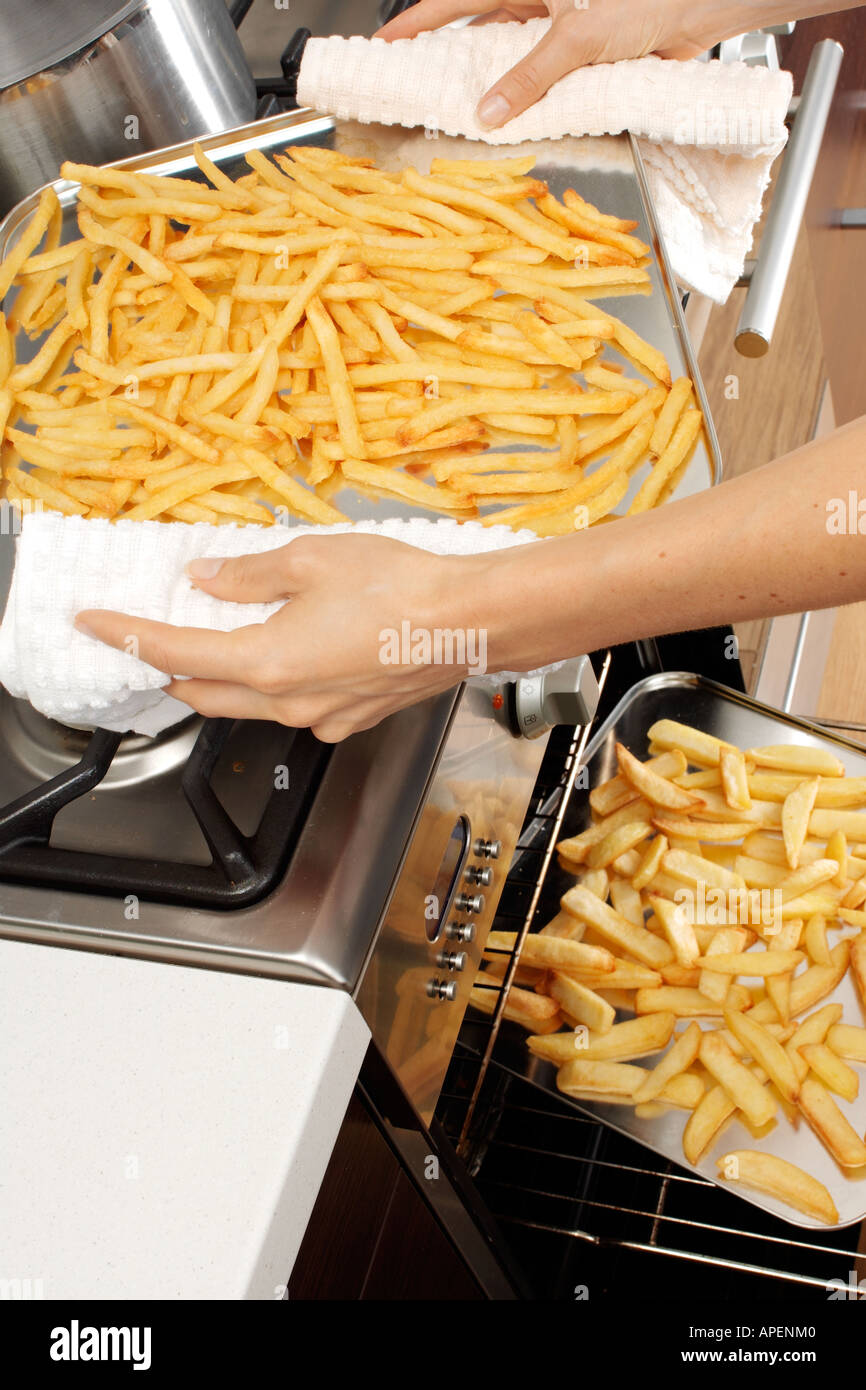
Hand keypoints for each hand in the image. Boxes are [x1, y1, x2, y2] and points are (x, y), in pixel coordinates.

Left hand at [74, 534, 493, 741]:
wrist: (472, 621)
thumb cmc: (402, 587)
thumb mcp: (310, 560)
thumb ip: (248, 575)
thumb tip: (207, 581)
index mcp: (268, 662)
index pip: (175, 655)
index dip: (127, 637)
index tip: (95, 624)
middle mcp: (289, 703)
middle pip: (204, 694)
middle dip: (169, 669)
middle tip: (149, 639)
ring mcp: (323, 717)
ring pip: (249, 706)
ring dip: (221, 679)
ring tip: (216, 642)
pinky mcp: (353, 718)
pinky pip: (295, 709)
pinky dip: (273, 686)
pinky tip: (287, 654)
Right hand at [376, 0, 717, 128]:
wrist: (698, 11)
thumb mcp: (578, 36)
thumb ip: (532, 76)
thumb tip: (490, 112)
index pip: (454, 1)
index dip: (416, 23)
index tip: (384, 45)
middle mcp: (536, 3)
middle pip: (476, 33)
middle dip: (447, 64)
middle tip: (413, 91)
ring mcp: (554, 30)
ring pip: (507, 62)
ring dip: (490, 89)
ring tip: (456, 116)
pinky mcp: (576, 57)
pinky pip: (538, 83)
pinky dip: (525, 103)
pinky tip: (510, 123)